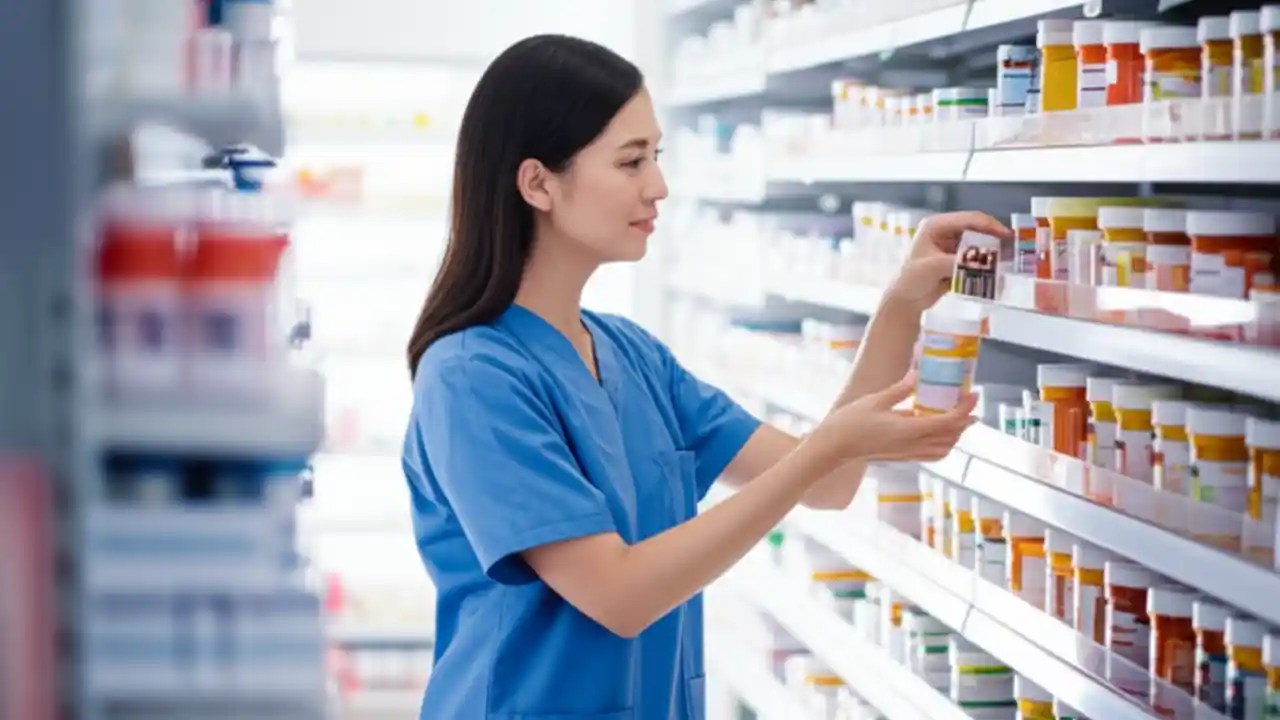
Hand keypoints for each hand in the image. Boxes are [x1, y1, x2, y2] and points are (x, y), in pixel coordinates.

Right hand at [809, 372, 977, 464]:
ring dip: (956, 434)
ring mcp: (908, 454)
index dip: (965, 408)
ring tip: (959, 418)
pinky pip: (931, 454)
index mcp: (909, 430)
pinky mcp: (902, 457)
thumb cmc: (850, 423)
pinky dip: (943, 444)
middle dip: (965, 421)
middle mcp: (913, 445)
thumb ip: (902, 389)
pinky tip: (937, 431)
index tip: (974, 394)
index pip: (949, 421)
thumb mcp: (876, 400)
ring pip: (944, 449)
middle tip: (968, 402)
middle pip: (951, 437)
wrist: (834, 448)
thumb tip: (920, 373)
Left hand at [883, 211, 1011, 313]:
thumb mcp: (931, 268)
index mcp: (935, 225)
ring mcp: (951, 245)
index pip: (968, 219)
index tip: (1006, 235)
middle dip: (993, 237)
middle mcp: (945, 231)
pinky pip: (976, 256)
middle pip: (976, 228)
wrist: (905, 301)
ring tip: (1008, 257)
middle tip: (1012, 247)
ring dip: (992, 249)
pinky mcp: (956, 259)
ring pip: (978, 242)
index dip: (989, 225)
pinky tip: (997, 268)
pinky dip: (986, 261)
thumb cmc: (910, 280)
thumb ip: (955, 262)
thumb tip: (979, 260)